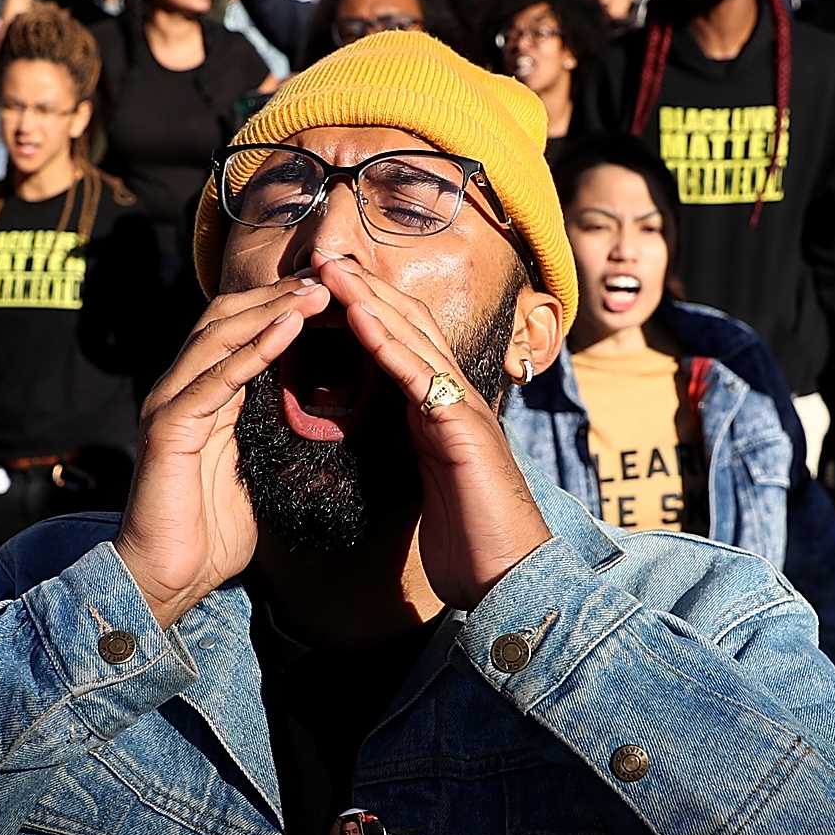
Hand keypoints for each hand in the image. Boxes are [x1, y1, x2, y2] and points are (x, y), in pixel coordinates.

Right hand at [116, 282, 328, 625]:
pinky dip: (253, 350)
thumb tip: (308, 419)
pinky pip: (215, 379)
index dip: (279, 307)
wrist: (168, 578)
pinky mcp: (168, 428)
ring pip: (218, 336)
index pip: (237, 331)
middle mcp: (180, 390)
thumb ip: (267, 434)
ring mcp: (169, 405)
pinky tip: (287, 329)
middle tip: (328, 278)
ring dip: (270, 310)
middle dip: (277, 295)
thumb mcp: (253, 469)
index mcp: (200, 397)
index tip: (328, 293)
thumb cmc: (210, 533)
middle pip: (225, 318)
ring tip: (316, 293)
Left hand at [314, 254, 551, 608]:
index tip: (328, 286)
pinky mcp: (464, 429)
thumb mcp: (428, 487)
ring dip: (369, 300)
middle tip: (324, 256)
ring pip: (414, 338)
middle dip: (365, 289)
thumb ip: (412, 453)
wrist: (510, 578)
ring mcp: (463, 409)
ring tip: (332, 270)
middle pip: (409, 326)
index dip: (368, 310)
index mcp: (441, 411)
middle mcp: (455, 398)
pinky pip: (420, 376)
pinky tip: (360, 318)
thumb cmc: (470, 542)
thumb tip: (383, 443)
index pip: (404, 344)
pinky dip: (388, 343)